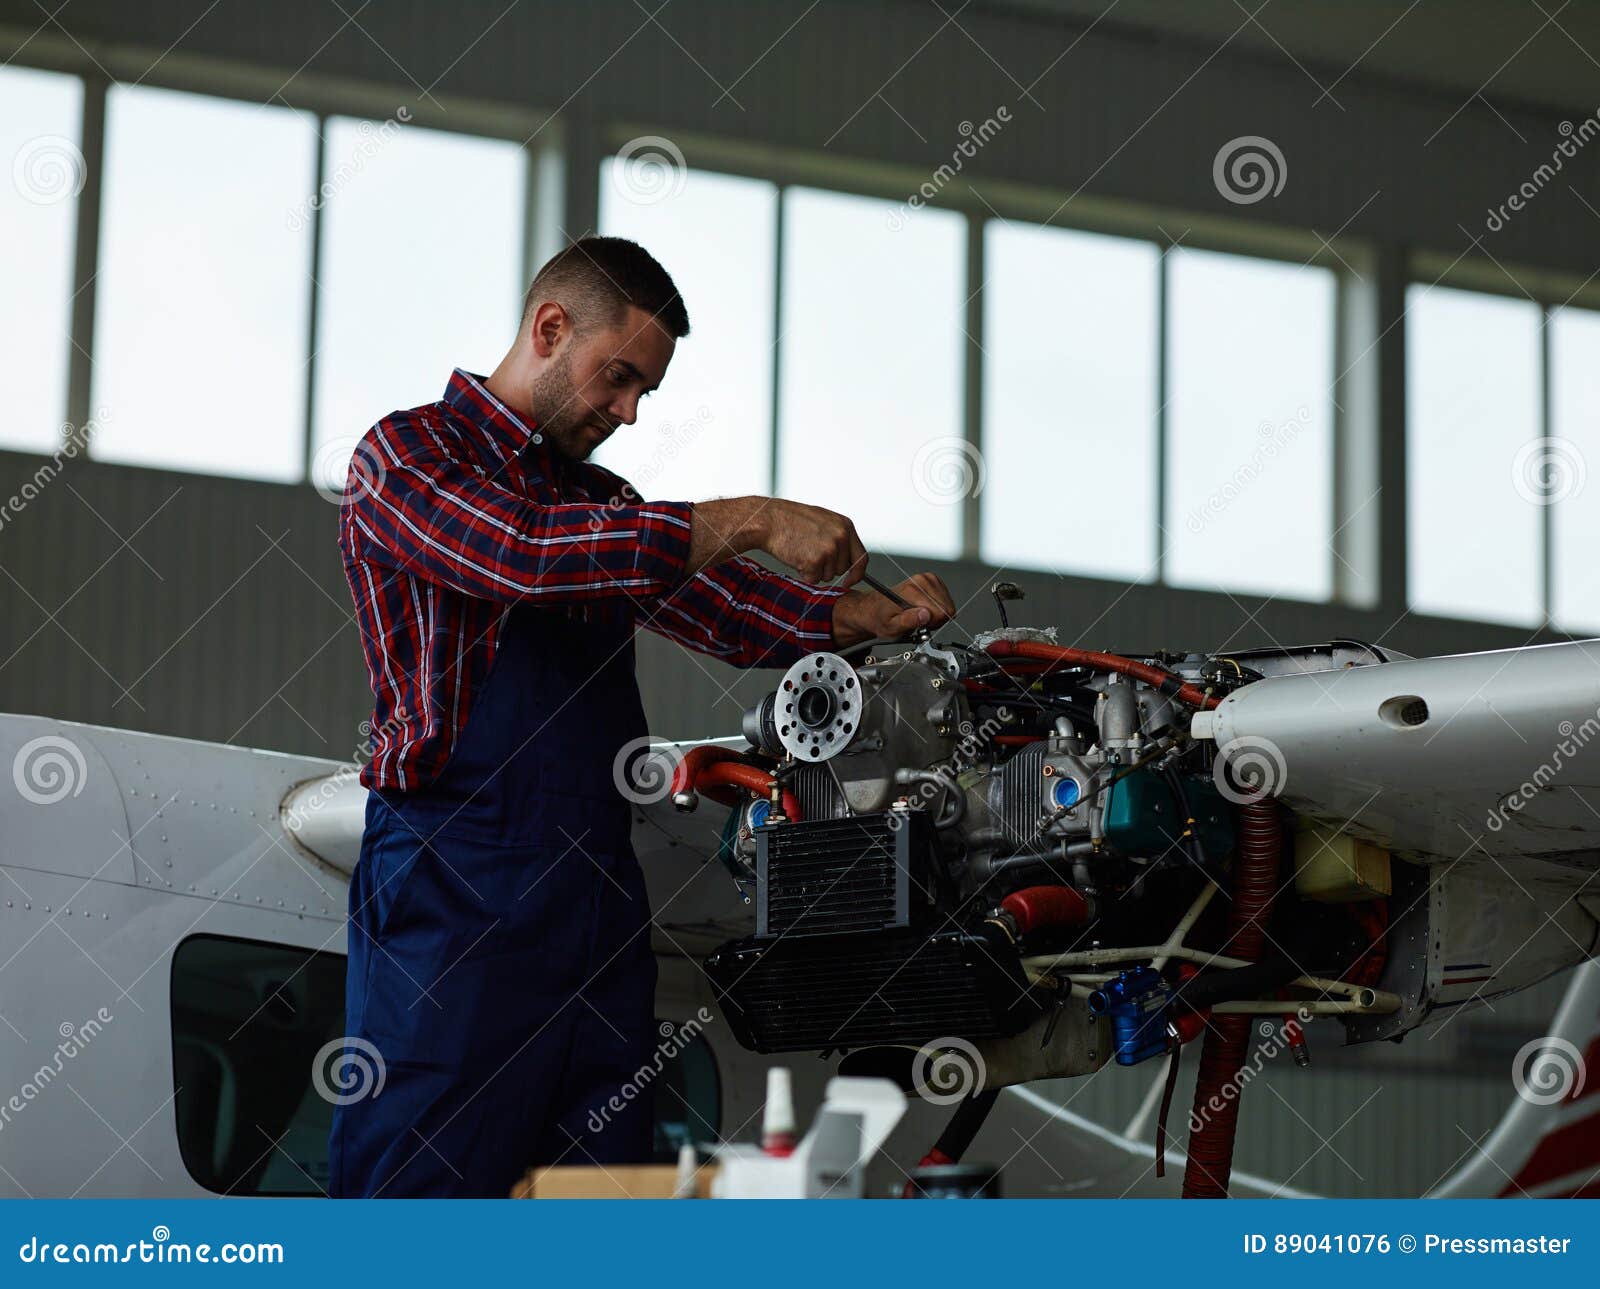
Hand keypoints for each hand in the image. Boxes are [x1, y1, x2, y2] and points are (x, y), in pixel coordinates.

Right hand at [758, 499, 867, 584]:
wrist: (768, 520)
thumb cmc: (790, 520)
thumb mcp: (822, 520)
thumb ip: (838, 537)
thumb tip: (848, 561)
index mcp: (845, 525)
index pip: (861, 557)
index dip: (857, 573)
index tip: (850, 581)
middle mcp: (841, 537)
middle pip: (842, 569)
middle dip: (827, 567)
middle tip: (808, 551)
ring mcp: (829, 549)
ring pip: (827, 576)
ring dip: (813, 570)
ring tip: (800, 550)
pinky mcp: (815, 561)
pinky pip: (813, 579)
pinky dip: (803, 573)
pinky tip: (795, 556)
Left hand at [832, 572, 955, 645]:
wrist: (875, 607)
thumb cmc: (881, 618)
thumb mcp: (891, 627)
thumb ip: (909, 621)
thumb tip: (925, 615)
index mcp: (912, 591)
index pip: (942, 612)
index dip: (933, 624)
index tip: (921, 625)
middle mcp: (922, 580)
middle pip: (947, 608)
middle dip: (935, 619)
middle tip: (918, 621)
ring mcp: (928, 578)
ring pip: (948, 604)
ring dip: (936, 614)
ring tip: (919, 615)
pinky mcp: (932, 579)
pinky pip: (946, 599)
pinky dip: (937, 607)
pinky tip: (923, 609)